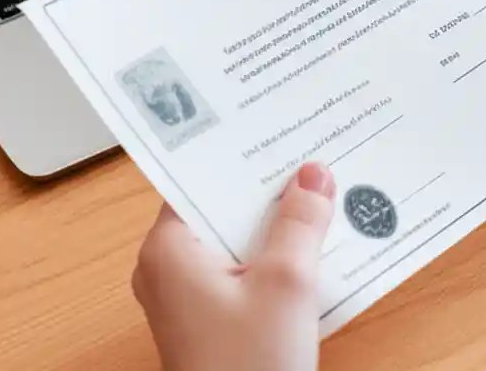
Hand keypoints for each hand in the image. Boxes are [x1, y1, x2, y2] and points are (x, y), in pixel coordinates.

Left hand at [133, 163, 335, 370]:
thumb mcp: (286, 284)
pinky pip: (239, 276)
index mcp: (168, 249)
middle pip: (221, 213)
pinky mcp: (206, 323)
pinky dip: (269, 265)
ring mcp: (184, 300)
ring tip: (320, 201)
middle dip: (267, 195)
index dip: (244, 160)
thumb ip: (300, 223)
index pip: (202, 183)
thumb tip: (312, 173)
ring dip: (274, 232)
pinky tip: (309, 256)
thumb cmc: (247, 364)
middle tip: (314, 165)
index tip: (280, 136)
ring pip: (234, 246)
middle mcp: (166, 270)